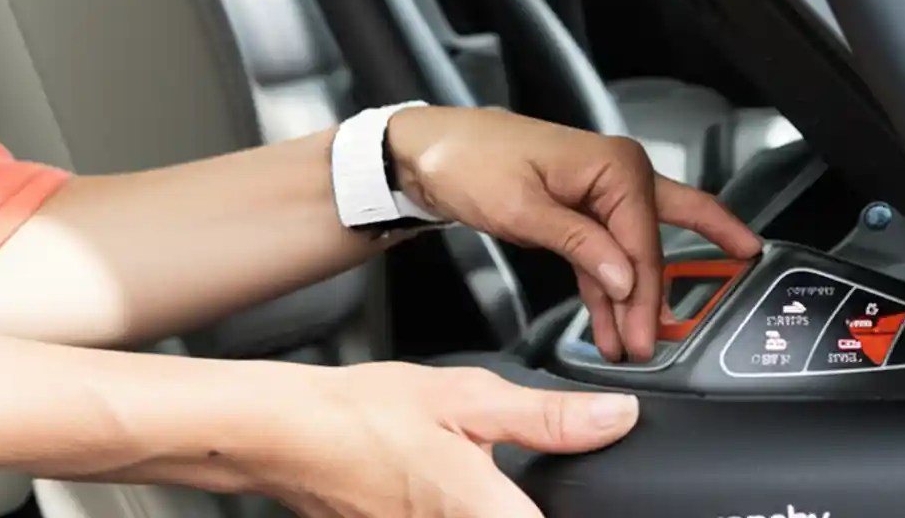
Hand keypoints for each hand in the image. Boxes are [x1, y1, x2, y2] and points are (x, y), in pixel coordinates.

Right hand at [258, 363, 638, 516]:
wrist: (287, 436)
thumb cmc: (365, 416)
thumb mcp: (469, 398)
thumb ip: (551, 418)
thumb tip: (616, 418)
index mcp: (488, 516)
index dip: (587, 510)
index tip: (601, 498)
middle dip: (537, 500)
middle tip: (522, 474)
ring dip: (507, 503)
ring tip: (491, 475)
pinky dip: (470, 509)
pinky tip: (461, 488)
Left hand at [387, 107, 761, 361]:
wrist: (431, 149)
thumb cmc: (471, 163)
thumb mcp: (521, 208)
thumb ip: (579, 244)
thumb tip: (626, 280)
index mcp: (614, 165)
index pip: (642, 239)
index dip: (646, 292)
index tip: (644, 336)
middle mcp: (620, 174)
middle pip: (651, 242)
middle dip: (655, 295)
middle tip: (650, 345)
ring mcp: (603, 193)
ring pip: (633, 253)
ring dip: (632, 299)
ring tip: (630, 347)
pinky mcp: (582, 211)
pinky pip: (606, 254)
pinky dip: (606, 289)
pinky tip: (610, 326)